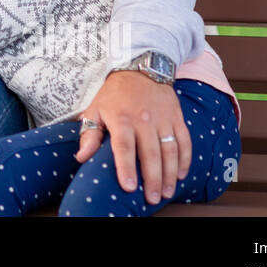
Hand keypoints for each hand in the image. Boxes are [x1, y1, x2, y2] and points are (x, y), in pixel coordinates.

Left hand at [75, 69, 190, 205]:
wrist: (139, 68)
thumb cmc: (114, 94)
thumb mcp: (95, 110)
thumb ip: (89, 135)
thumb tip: (81, 158)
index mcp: (121, 118)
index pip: (124, 146)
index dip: (126, 167)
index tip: (129, 186)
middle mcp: (144, 119)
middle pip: (150, 153)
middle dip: (152, 178)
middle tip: (152, 199)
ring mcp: (163, 118)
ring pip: (170, 150)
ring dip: (170, 174)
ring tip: (166, 192)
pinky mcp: (176, 116)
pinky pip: (184, 140)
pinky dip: (185, 159)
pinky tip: (181, 175)